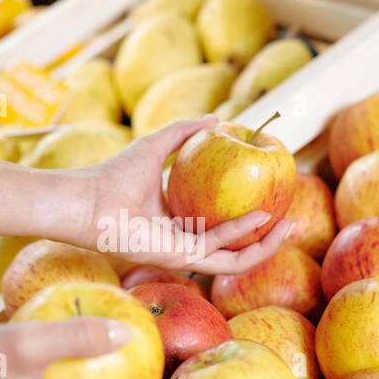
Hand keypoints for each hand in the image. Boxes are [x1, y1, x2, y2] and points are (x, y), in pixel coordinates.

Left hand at [75, 116, 293, 274]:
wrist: (88, 200)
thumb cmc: (114, 174)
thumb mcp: (158, 144)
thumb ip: (186, 131)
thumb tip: (218, 118)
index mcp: (180, 222)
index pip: (223, 225)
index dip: (251, 216)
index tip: (274, 197)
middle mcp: (184, 242)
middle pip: (236, 247)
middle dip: (267, 238)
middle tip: (291, 218)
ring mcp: (183, 254)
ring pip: (234, 259)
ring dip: (264, 246)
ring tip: (288, 224)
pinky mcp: (178, 259)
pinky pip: (219, 252)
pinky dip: (241, 236)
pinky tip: (261, 218)